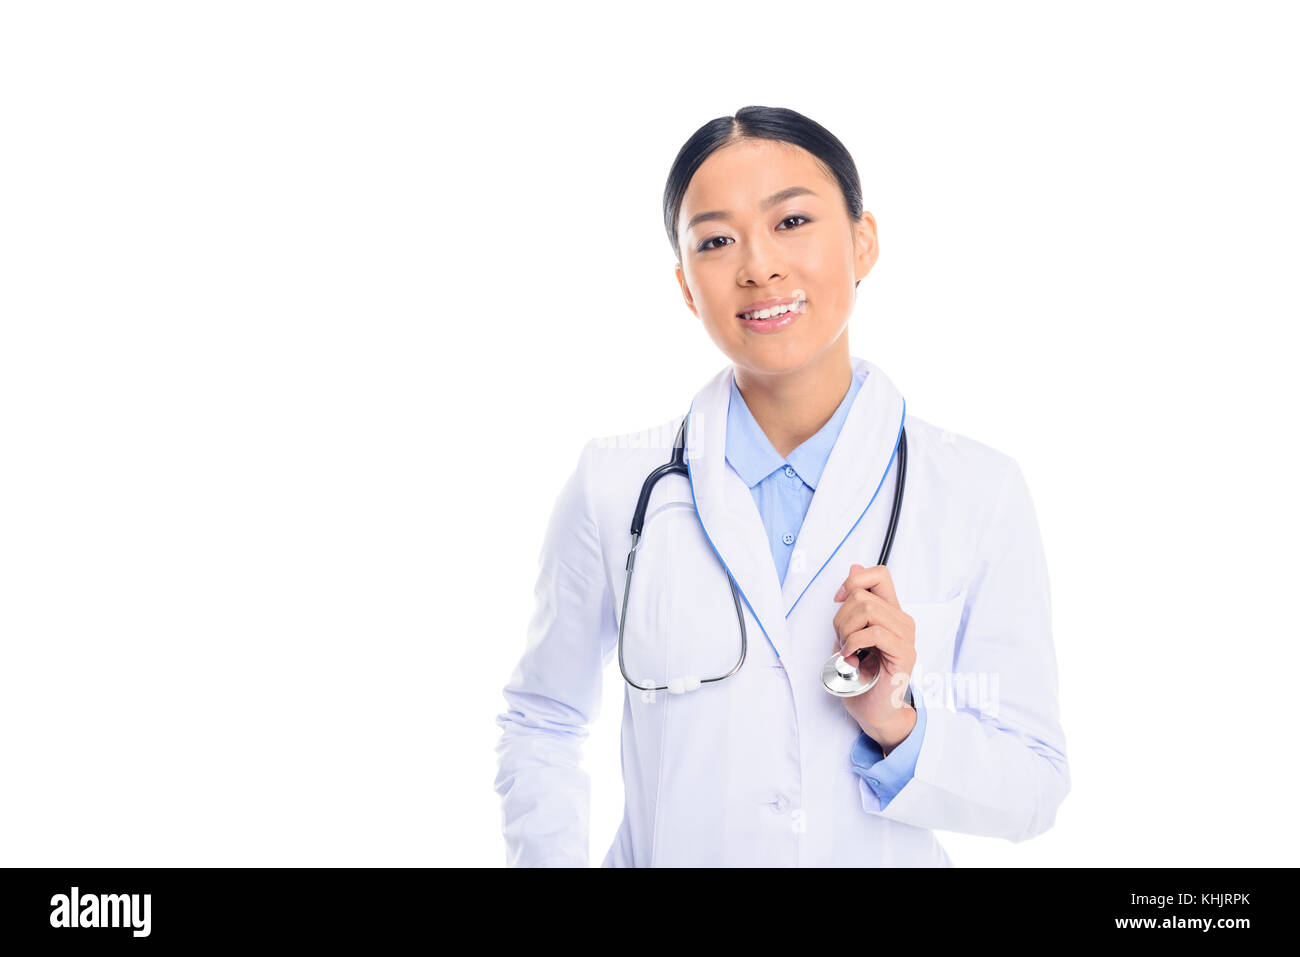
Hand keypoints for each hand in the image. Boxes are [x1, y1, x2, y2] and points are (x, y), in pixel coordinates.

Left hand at [831, 563, 916, 750]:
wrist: (873, 711)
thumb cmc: (862, 675)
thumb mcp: (850, 632)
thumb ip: (855, 602)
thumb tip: (855, 566)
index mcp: (891, 612)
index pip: (880, 574)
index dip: (855, 580)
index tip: (838, 600)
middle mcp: (902, 621)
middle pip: (862, 595)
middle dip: (840, 618)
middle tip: (841, 642)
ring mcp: (905, 637)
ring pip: (867, 610)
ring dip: (846, 631)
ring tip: (847, 651)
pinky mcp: (903, 654)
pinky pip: (874, 633)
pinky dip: (854, 643)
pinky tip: (851, 657)